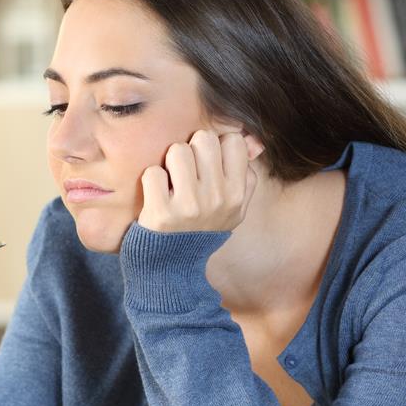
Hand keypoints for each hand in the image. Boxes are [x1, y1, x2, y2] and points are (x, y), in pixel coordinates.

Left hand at [138, 129, 260, 232]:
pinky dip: (151, 181)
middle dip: (191, 149)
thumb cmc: (202, 228)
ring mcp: (189, 205)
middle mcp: (216, 198)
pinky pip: (153, 172)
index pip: (233, 141)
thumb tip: (253, 140)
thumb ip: (245, 176)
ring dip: (170, 163)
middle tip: (186, 171)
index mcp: (236, 194)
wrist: (173, 266)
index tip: (208, 163)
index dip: (218, 146)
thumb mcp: (233, 209)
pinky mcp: (161, 212)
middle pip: (204, 139)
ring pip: (177, 150)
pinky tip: (157, 196)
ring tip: (172, 183)